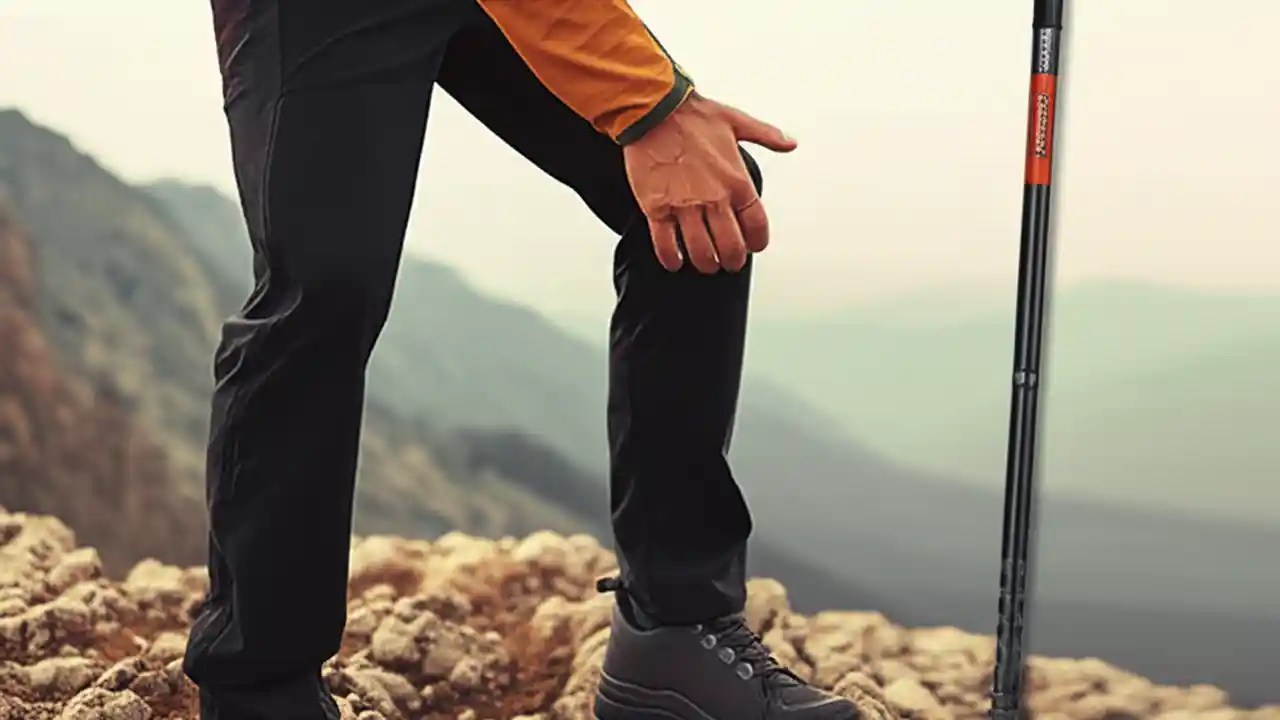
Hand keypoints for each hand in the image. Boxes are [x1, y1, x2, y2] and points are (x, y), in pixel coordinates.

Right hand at [623, 92, 797, 273]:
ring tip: (706, 264)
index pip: (756, 225)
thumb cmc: (693, 115)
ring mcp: (684, 206)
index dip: (757, 242)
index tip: (754, 246)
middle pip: (730, 247)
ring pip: (700, 251)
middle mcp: (713, 198)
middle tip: (730, 262)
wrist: (654, 110)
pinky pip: (665, 244)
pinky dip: (672, 258)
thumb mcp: (737, 121)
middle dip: (732, 260)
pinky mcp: (656, 208)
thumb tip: (790, 143)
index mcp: (737, 181)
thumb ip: (767, 136)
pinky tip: (675, 261)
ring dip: (706, 263)